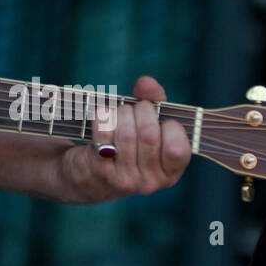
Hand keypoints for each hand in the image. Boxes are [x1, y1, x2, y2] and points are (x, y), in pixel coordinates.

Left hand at [59, 75, 190, 202]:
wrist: (87, 173)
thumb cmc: (125, 143)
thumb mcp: (147, 124)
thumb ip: (154, 100)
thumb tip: (147, 83)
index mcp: (168, 173)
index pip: (178, 148)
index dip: (169, 126)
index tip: (159, 120)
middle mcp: (150, 182)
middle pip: (149, 133)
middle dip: (140, 111)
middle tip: (133, 110)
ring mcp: (125, 180)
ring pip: (126, 131)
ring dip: (120, 113)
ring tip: (117, 115)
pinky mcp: (100, 171)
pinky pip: (104, 133)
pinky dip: (102, 117)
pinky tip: (101, 119)